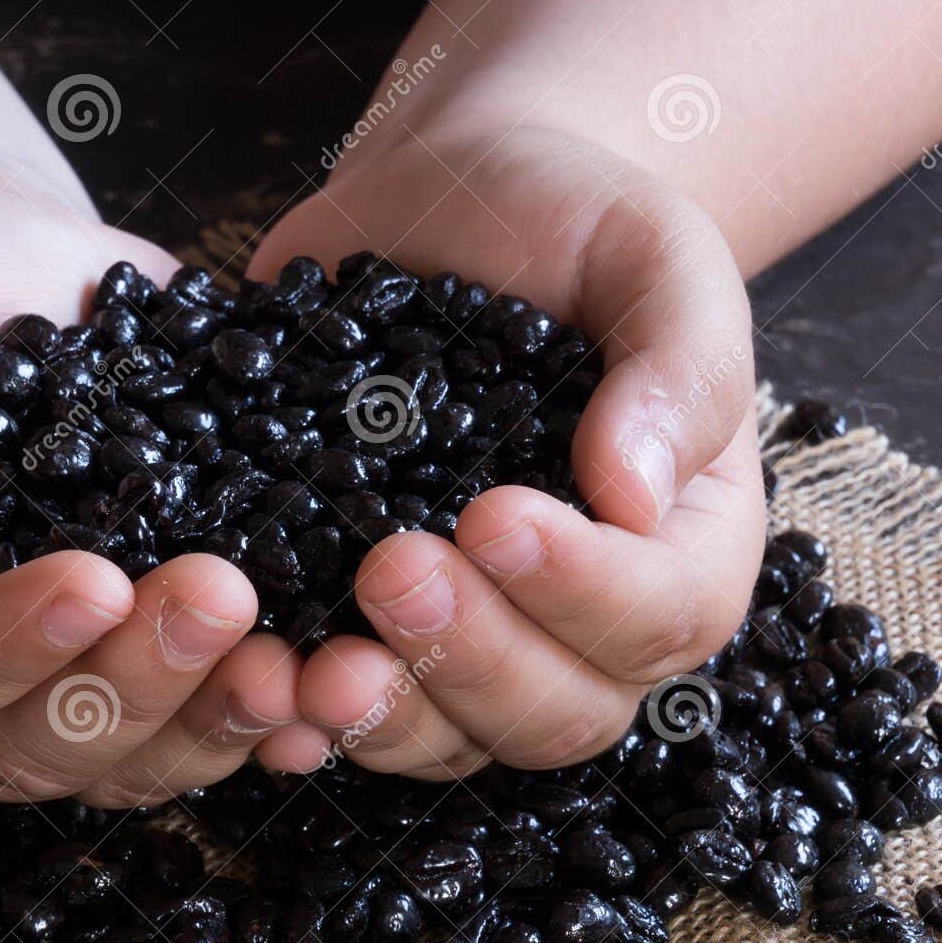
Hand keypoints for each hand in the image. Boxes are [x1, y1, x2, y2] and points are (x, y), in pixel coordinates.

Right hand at [0, 154, 320, 804]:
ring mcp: (55, 677)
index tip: (93, 581)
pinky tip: (328, 690)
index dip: (5, 649)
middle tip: (217, 595)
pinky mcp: (141, 654)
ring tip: (289, 659)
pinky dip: (265, 721)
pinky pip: (196, 720)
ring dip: (211, 719)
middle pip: (29, 745)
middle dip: (131, 683)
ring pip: (125, 756)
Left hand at [249, 125, 763, 776]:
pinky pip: (352, 710)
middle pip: (557, 712)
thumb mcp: (653, 256)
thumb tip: (634, 497)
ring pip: (452, 737)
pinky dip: (305, 717)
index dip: (582, 592)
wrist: (444, 205)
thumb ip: (680, 368)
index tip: (494, 514)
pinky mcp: (366, 621)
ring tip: (315, 666)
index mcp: (678, 541)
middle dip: (474, 659)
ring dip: (387, 716)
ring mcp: (472, 630)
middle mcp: (582, 615)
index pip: (660, 615)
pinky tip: (261, 693)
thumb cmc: (572, 222)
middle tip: (391, 568)